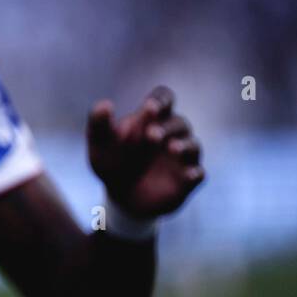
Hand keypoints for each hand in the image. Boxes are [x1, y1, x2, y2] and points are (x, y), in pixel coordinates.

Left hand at [86, 85, 204, 218]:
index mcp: (151, 119)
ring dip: (184, 145)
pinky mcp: (188, 179)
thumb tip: (105, 104)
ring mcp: (182, 157)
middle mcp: (172, 134)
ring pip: (192, 145)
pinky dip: (194, 173)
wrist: (120, 197)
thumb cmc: (111, 162)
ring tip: (172, 148)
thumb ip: (99, 124)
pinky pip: (198, 174)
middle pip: (178, 123)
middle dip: (166, 127)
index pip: (163, 99)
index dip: (161, 100)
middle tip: (151, 134)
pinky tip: (188, 175)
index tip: (150, 107)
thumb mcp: (100, 145)